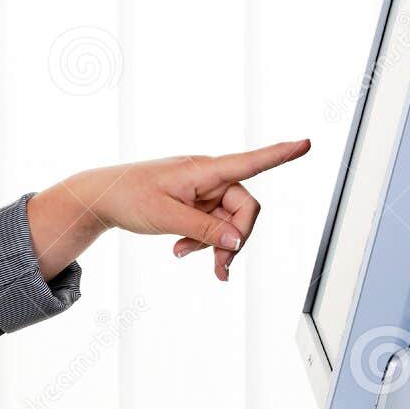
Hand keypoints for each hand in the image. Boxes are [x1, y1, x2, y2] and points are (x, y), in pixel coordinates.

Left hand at [27, 138, 310, 281]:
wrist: (103, 197)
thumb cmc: (130, 197)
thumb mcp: (166, 217)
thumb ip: (204, 230)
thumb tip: (237, 241)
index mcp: (204, 170)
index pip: (249, 162)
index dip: (280, 155)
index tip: (306, 143)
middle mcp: (209, 177)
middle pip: (245, 208)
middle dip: (236, 238)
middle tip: (219, 265)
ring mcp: (203, 191)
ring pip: (229, 222)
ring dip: (215, 244)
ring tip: (182, 255)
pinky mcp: (195, 204)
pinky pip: (212, 226)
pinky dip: (202, 242)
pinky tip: (180, 252)